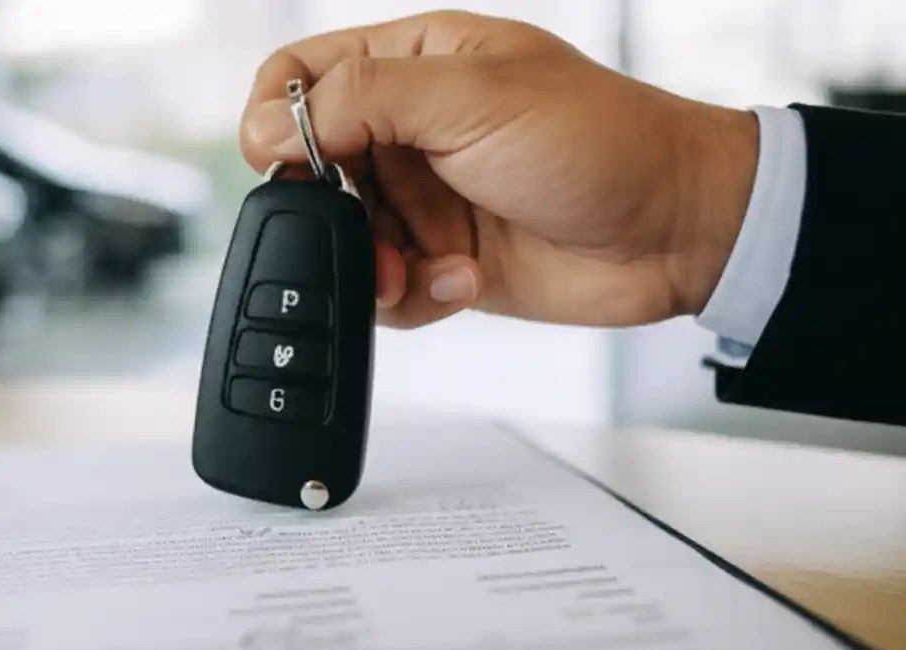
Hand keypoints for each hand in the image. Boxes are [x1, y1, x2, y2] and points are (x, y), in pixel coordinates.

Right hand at [240, 11, 758, 328]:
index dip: (275, 117)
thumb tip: (269, 126)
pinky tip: (463, 279)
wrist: (676, 232)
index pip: (301, 74)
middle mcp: (412, 129)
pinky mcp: (442, 257)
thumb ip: (365, 101)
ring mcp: (425, 197)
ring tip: (428, 264)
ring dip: (377, 261)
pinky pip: (386, 286)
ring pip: (343, 238)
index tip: (283, 163)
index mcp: (415, 61)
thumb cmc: (601, 142)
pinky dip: (414, 293)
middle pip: (312, 168)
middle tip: (365, 233)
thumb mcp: (474, 97)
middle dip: (331, 212)